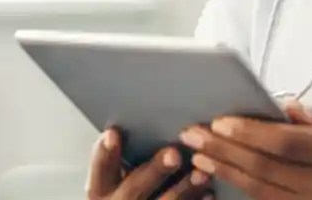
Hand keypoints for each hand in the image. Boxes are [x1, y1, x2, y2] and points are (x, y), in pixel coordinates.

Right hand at [86, 128, 212, 199]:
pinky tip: (209, 192)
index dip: (106, 152)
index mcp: (102, 190)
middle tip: (174, 154)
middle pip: (133, 188)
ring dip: (184, 188)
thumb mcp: (116, 178)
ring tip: (202, 174)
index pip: (101, 168)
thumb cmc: (129, 193)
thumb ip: (124, 157)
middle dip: (155, 170)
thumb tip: (138, 118)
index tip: (114, 133)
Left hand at [178, 106, 311, 199]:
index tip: (218, 121)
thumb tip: (280, 106)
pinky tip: (223, 178)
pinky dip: (245, 191)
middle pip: (266, 170)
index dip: (248, 133)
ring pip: (263, 193)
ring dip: (227, 173)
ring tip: (198, 157)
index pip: (285, 144)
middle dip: (225, 151)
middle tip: (193, 135)